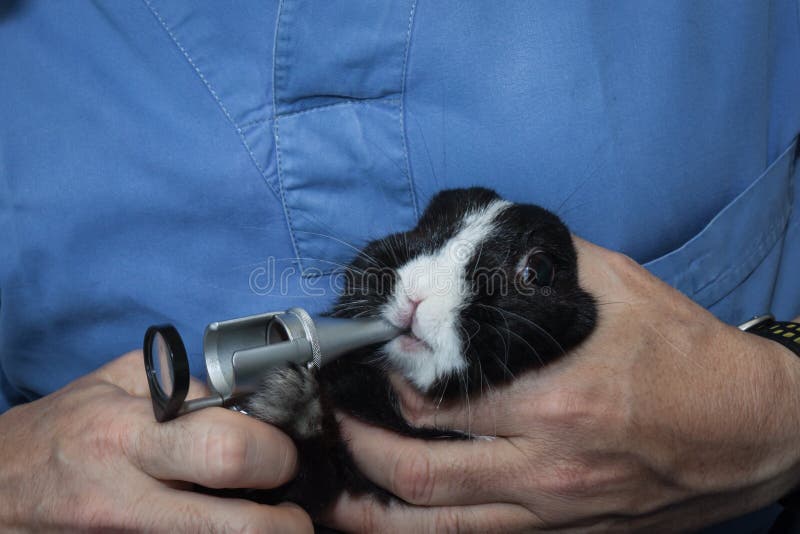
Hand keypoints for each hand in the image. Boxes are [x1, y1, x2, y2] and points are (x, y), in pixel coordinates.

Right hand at [0, 351, 312, 532]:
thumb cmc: (59, 431)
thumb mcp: (114, 383)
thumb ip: (183, 386)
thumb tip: (246, 402)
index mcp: (130, 436)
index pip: (228, 451)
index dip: (275, 452)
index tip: (285, 451)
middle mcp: (129, 501)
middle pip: (239, 526)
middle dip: (286, 518)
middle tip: (290, 503)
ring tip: (262, 517)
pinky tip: (223, 523)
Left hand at [326, 238, 799, 532]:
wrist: (756, 429)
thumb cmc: (689, 356)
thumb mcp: (618, 288)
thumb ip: (542, 268)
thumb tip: (479, 255)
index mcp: (554, 398)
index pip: (437, 398)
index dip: (386, 382)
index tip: (364, 362)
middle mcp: (547, 465)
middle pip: (422, 470)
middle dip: (360, 449)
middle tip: (330, 423)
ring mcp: (556, 511)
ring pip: (441, 527)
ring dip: (375, 513)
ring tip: (333, 494)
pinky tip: (401, 522)